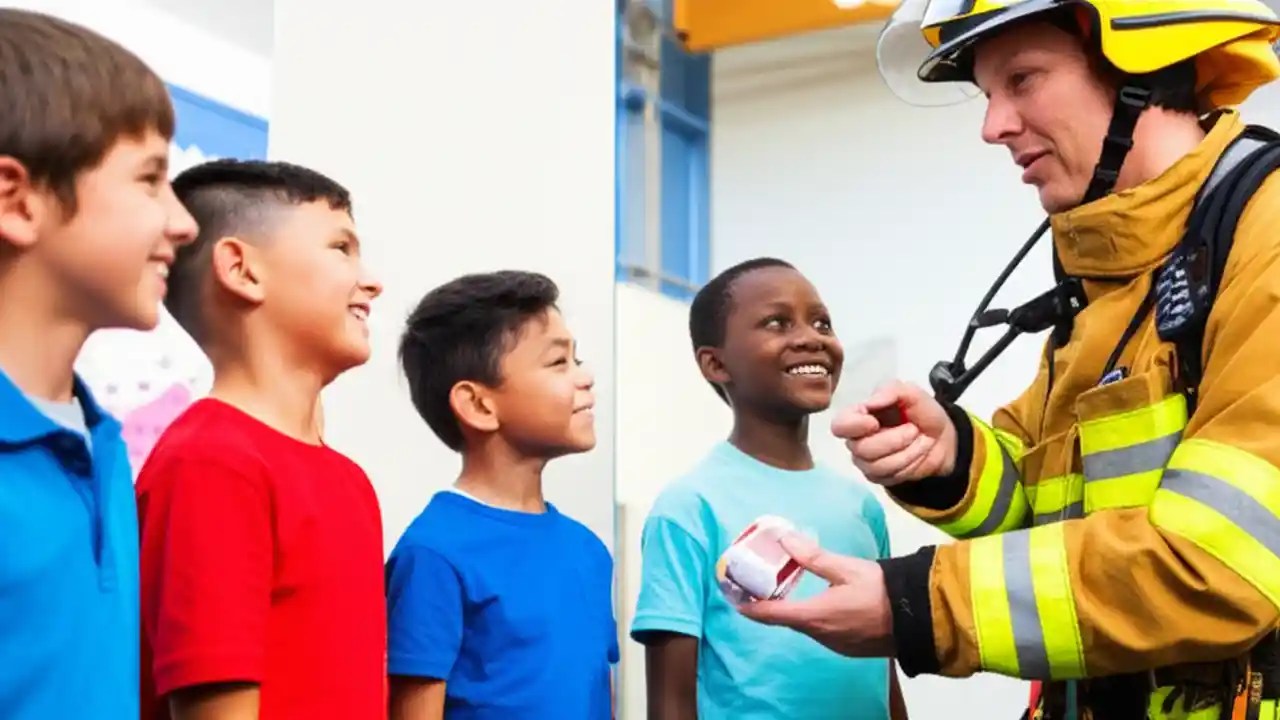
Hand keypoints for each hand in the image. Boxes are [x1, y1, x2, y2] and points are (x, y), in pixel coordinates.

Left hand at [735, 534, 894, 657]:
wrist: (920, 618)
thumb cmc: (882, 590)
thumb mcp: (846, 567)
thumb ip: (812, 556)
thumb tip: (783, 538)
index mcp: (815, 616)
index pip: (770, 614)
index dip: (748, 605)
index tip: (734, 595)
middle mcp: (820, 635)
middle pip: (786, 620)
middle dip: (770, 604)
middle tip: (759, 584)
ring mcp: (835, 644)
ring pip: (804, 626)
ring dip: (792, 611)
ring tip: (784, 589)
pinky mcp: (848, 647)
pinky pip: (821, 632)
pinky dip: (811, 617)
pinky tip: (816, 602)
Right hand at [831, 380, 956, 485]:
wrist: (943, 439)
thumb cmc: (922, 413)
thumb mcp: (911, 392)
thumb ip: (889, 391)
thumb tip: (868, 403)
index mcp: (859, 416)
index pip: (840, 426)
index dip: (854, 426)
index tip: (875, 422)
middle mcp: (856, 440)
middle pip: (861, 449)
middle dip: (894, 440)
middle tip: (913, 429)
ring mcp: (866, 462)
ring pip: (877, 466)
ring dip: (906, 452)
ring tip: (920, 440)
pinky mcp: (878, 478)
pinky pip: (889, 477)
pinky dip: (909, 464)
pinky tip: (916, 454)